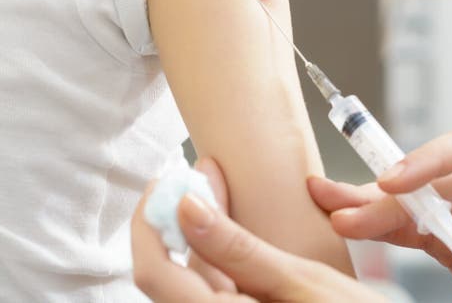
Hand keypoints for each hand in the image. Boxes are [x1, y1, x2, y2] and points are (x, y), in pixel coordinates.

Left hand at [131, 159, 384, 302]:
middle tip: (204, 169)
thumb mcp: (299, 280)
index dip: (151, 219)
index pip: (154, 270)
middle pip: (175, 269)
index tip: (168, 177)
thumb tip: (185, 205)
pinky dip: (225, 250)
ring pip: (200, 274)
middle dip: (183, 214)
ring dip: (205, 228)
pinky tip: (239, 220)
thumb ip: (237, 248)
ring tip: (220, 182)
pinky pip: (222, 283)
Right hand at [308, 126, 451, 301]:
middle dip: (383, 190)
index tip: (393, 181)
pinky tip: (352, 223)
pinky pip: (414, 226)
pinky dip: (383, 228)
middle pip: (430, 176)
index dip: (427, 159)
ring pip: (414, 199)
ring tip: (330, 206)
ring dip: (372, 206)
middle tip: (338, 198)